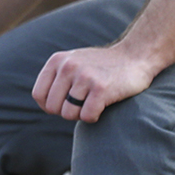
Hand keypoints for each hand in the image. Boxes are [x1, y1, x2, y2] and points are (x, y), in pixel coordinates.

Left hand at [30, 44, 158, 122]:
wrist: (136, 56)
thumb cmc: (102, 66)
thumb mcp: (73, 62)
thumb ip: (56, 77)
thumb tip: (42, 104)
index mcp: (57, 61)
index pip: (39, 95)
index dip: (49, 106)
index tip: (63, 106)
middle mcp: (68, 66)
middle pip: (53, 107)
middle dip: (67, 112)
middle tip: (82, 104)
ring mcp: (84, 77)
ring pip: (68, 114)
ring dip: (81, 114)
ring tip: (92, 103)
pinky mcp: (101, 88)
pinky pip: (86, 116)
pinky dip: (93, 117)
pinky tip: (101, 107)